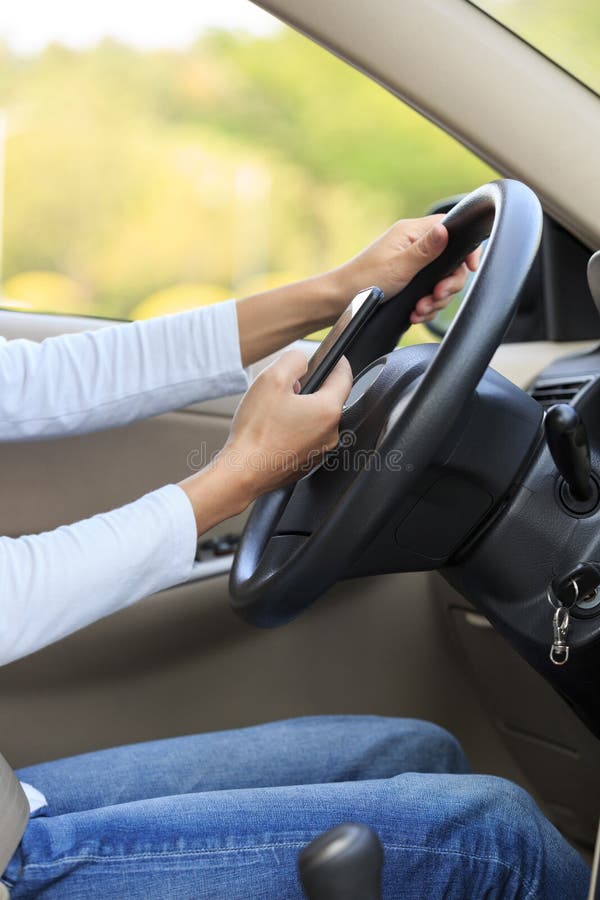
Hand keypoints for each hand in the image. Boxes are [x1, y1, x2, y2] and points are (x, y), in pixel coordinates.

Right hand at [179, 350, 351, 533]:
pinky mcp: (307, 462)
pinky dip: (295, 428)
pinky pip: (307, 437)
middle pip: (329, 398)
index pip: (345, 377)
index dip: (338, 361)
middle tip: (288, 386)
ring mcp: (320, 451)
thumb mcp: (272, 379)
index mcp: (328, 410)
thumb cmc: (256, 431)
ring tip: (276, 409)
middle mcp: (331, 433)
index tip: (334, 354)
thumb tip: (303, 360)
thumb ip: (294, 360)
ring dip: (302, 409)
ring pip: (316, 418)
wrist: (242, 473)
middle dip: (312, 388)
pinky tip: (274, 428)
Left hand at [329, 215, 479, 324]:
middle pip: (451, 262)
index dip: (466, 249)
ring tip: (419, 311)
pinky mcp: (409, 282)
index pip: (452, 228)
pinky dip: (426, 306)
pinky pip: (429, 293)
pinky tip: (415, 315)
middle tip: (436, 297)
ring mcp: (413, 265)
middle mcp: (414, 245)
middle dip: (448, 285)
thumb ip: (426, 249)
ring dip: (435, 301)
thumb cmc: (364, 281)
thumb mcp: (400, 266)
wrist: (339, 301)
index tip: (470, 268)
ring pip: (441, 281)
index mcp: (412, 232)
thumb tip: (447, 229)